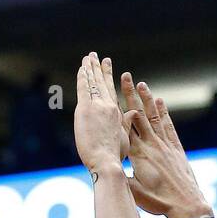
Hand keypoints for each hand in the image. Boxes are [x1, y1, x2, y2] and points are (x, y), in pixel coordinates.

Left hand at [74, 52, 129, 174]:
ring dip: (90, 68)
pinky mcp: (85, 109)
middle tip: (95, 56)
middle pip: (102, 83)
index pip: (111, 90)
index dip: (108, 76)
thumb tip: (134, 112)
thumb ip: (127, 123)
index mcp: (116, 113)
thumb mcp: (124, 138)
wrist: (106, 162)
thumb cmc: (114, 156)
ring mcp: (97, 106)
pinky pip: (84, 88)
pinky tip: (82, 68)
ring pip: (93, 82)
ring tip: (88, 58)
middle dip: (98, 68)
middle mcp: (108, 106)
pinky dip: (83, 77)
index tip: (107, 65)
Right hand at [121, 73, 209, 217]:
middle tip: (125, 76)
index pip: (125, 126)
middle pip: (138, 114)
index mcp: (138, 155)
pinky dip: (163, 113)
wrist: (186, 204)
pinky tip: (159, 102)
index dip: (118, 108)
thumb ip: (121, 179)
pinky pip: (168, 126)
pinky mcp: (176, 149)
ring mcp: (165, 145)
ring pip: (154, 116)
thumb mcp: (134, 193)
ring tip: (140, 83)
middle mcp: (152, 145)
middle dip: (130, 94)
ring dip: (147, 99)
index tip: (111, 93)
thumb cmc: (158, 202)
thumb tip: (107, 171)